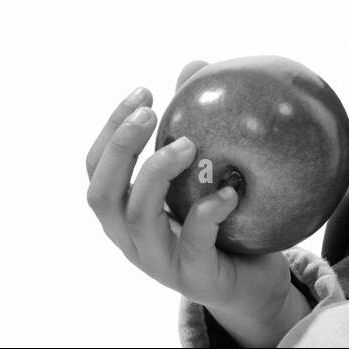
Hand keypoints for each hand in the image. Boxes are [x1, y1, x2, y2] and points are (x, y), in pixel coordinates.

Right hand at [85, 60, 305, 334]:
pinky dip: (208, 213)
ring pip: (138, 217)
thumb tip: (197, 64)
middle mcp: (131, 238)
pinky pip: (194, 243)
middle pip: (102, 193)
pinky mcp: (193, 276)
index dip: (110, 128)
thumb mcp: (203, 174)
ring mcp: (159, 261)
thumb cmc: (222, 222)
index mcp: (126, 211)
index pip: (97, 167)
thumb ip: (196, 124)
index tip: (142, 91)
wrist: (251, 284)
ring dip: (157, 174)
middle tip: (148, 112)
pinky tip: (229, 190)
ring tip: (187, 144)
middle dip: (119, 148)